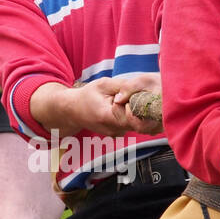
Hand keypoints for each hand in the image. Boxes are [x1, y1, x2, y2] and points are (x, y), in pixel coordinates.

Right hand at [40, 75, 160, 137]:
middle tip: (146, 96)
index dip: (142, 107)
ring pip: (136, 124)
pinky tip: (129, 107)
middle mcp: (113, 129)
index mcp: (108, 116)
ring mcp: (116, 134)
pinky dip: (133, 117)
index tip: (144, 96)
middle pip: (138, 122)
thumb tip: (140, 89)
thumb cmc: (87, 95)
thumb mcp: (103, 84)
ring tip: (134, 100)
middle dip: (143, 109)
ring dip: (138, 113)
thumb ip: (122, 86)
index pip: (134, 117)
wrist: (73, 111)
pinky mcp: (118, 134)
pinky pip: (131, 125)